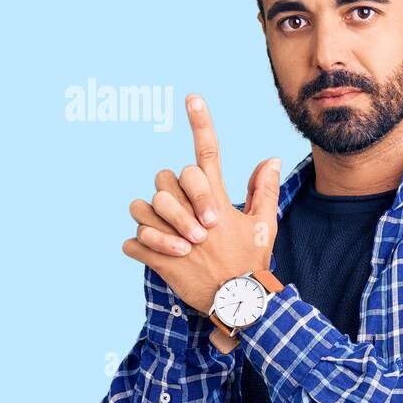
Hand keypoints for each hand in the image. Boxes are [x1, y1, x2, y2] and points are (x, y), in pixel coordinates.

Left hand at [123, 94, 280, 313]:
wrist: (240, 304)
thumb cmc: (252, 264)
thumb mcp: (264, 226)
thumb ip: (265, 191)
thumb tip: (269, 160)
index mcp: (218, 202)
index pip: (209, 154)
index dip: (201, 124)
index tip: (192, 98)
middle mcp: (194, 215)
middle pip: (164, 178)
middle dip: (168, 190)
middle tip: (183, 214)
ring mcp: (175, 238)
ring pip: (141, 208)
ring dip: (148, 217)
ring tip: (162, 232)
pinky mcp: (160, 261)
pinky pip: (132, 243)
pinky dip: (138, 247)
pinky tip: (153, 253)